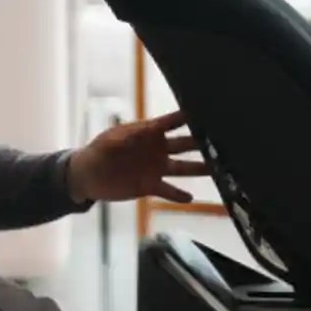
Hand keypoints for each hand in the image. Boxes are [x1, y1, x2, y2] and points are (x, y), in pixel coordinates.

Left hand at [67, 110, 210, 203]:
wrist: (89, 174)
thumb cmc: (99, 149)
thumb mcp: (111, 139)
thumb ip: (127, 137)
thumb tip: (142, 132)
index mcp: (149, 132)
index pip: (173, 122)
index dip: (188, 117)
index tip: (206, 113)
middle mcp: (157, 148)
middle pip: (185, 144)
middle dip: (202, 142)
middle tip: (221, 140)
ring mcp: (156, 168)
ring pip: (183, 167)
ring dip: (199, 168)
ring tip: (217, 169)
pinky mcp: (150, 185)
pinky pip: (168, 190)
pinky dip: (179, 194)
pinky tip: (191, 197)